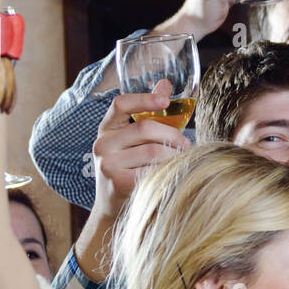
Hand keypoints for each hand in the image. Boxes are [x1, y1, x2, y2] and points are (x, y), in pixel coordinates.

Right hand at [91, 82, 190, 219]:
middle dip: (172, 134)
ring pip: (153, 151)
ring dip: (173, 154)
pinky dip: (168, 170)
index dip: (144, 98)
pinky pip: (153, 170)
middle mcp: (102, 144)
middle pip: (145, 128)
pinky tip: (171, 173)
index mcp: (107, 128)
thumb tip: (165, 84)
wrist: (113, 204)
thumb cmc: (130, 166)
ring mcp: (108, 164)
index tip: (165, 100)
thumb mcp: (133, 139)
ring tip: (181, 159)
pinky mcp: (118, 183)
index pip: (120, 104)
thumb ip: (149, 113)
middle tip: (185, 144)